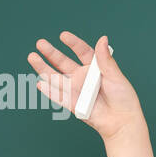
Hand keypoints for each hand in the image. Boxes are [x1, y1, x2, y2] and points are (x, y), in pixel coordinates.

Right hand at [28, 32, 144, 141]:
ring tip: (32, 57)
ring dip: (44, 68)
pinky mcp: (72, 104)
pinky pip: (58, 96)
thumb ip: (106, 59)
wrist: (122, 121)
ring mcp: (76, 90)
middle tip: (40, 43)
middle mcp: (83, 78)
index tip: (63, 36)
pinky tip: (40, 84)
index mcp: (94, 68)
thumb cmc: (123, 98)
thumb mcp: (115, 76)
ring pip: (56, 77)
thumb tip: (103, 39)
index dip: (73, 43)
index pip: (82, 52)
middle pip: (64, 62)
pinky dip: (49, 91)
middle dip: (51, 53)